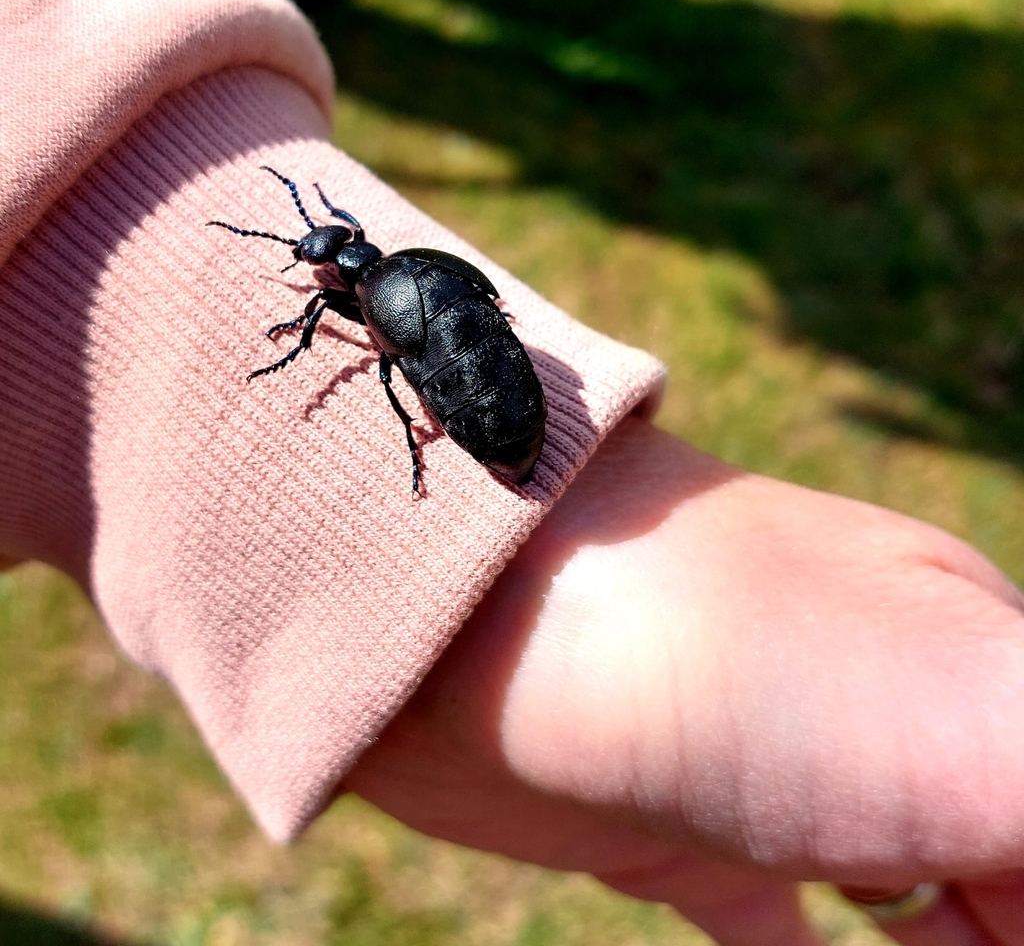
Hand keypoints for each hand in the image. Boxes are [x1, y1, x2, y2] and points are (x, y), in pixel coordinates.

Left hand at [346, 417, 1023, 945]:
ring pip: (931, 922)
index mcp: (988, 679)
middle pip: (1015, 876)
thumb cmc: (725, 648)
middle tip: (961, 931)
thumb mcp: (974, 719)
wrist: (471, 622)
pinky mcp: (686, 838)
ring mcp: (789, 782)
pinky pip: (786, 941)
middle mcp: (896, 722)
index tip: (989, 914)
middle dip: (1005, 926)